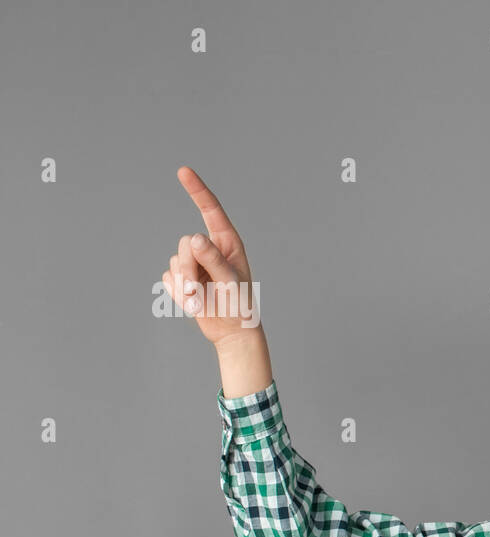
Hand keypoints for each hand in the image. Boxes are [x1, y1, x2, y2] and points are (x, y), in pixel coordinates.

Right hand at [160, 166, 258, 345]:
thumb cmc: (239, 306)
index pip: (210, 211)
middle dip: (186, 268)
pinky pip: (168, 277)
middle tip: (196, 291)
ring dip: (184, 284)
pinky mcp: (183, 277)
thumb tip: (194, 238)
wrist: (231, 332)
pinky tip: (194, 303)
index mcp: (228, 243)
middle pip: (184, 244)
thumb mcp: (230, 282)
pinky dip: (178, 293)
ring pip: (174, 261)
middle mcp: (210, 249)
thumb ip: (213, 260)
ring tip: (200, 302)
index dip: (197, 190)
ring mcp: (195, 263)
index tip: (183, 171)